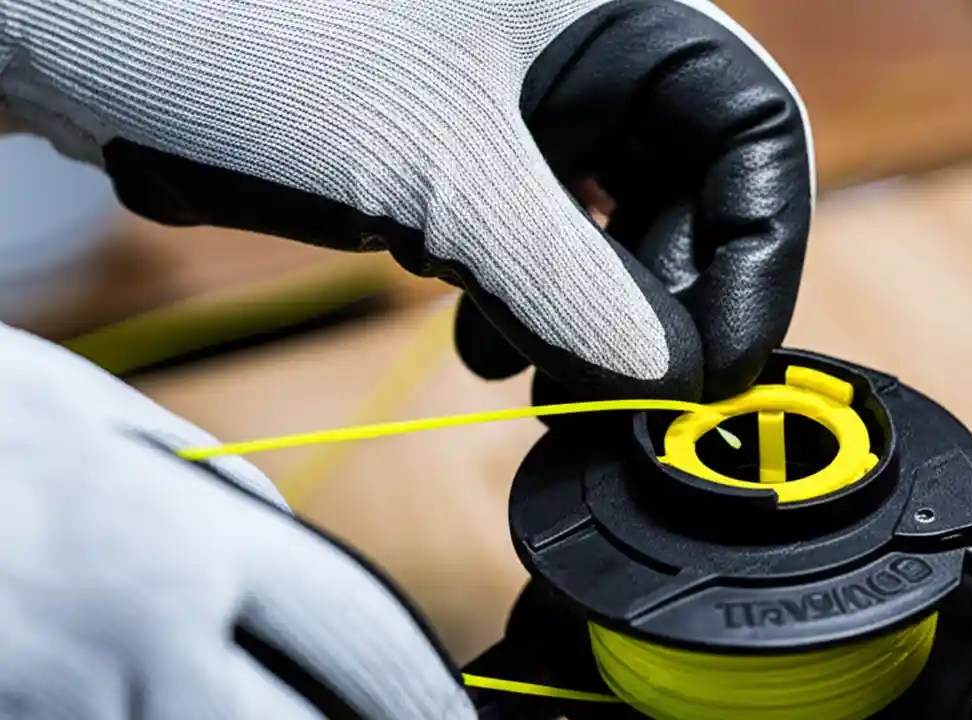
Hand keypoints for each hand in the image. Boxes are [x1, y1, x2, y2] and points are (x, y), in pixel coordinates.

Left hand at [0, 0, 812, 400]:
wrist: (93, 29)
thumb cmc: (258, 36)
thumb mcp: (443, 171)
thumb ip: (571, 283)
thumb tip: (671, 377)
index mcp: (618, 8)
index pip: (752, 131)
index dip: (756, 256)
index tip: (717, 364)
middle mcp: (584, 47)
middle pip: (690, 193)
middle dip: (661, 304)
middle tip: (618, 395)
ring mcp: (521, 100)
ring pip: (615, 228)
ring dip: (594, 319)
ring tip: (538, 375)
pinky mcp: (464, 148)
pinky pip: (541, 240)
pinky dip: (532, 304)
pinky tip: (485, 337)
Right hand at [0, 323, 472, 718]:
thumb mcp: (95, 421)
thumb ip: (211, 493)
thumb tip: (288, 553)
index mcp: (191, 537)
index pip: (362, 634)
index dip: (417, 691)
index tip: (442, 712)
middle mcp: (145, 633)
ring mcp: (70, 701)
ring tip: (246, 706)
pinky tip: (153, 707)